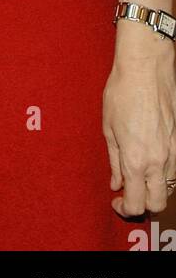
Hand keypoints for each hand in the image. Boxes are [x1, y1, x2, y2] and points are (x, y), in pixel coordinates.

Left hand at [103, 36, 175, 216]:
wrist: (146, 68)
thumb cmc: (122, 92)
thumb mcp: (108, 127)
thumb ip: (114, 160)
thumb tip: (116, 182)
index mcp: (136, 160)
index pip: (136, 204)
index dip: (125, 209)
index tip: (116, 201)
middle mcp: (159, 161)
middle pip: (158, 204)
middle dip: (143, 206)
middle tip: (128, 194)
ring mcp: (173, 152)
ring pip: (169, 187)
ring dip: (154, 189)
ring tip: (138, 176)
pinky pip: (174, 169)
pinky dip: (163, 174)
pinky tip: (150, 161)